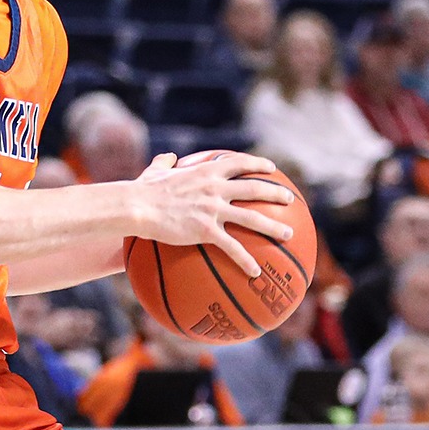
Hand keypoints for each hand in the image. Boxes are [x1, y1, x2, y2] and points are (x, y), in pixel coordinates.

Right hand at [130, 152, 294, 277]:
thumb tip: (168, 157)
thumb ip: (165, 162)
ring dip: (273, 226)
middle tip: (290, 199)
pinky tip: (255, 272)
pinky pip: (231, 247)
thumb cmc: (142, 190)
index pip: (239, 163)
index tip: (271, 168)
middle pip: (254, 189)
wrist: (137, 206)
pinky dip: (245, 260)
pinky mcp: (206, 230)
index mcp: (206, 172)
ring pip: (251, 218)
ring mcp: (213, 209)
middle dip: (276, 193)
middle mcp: (215, 188)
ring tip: (288, 234)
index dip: (258, 164)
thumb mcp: (154, 170)